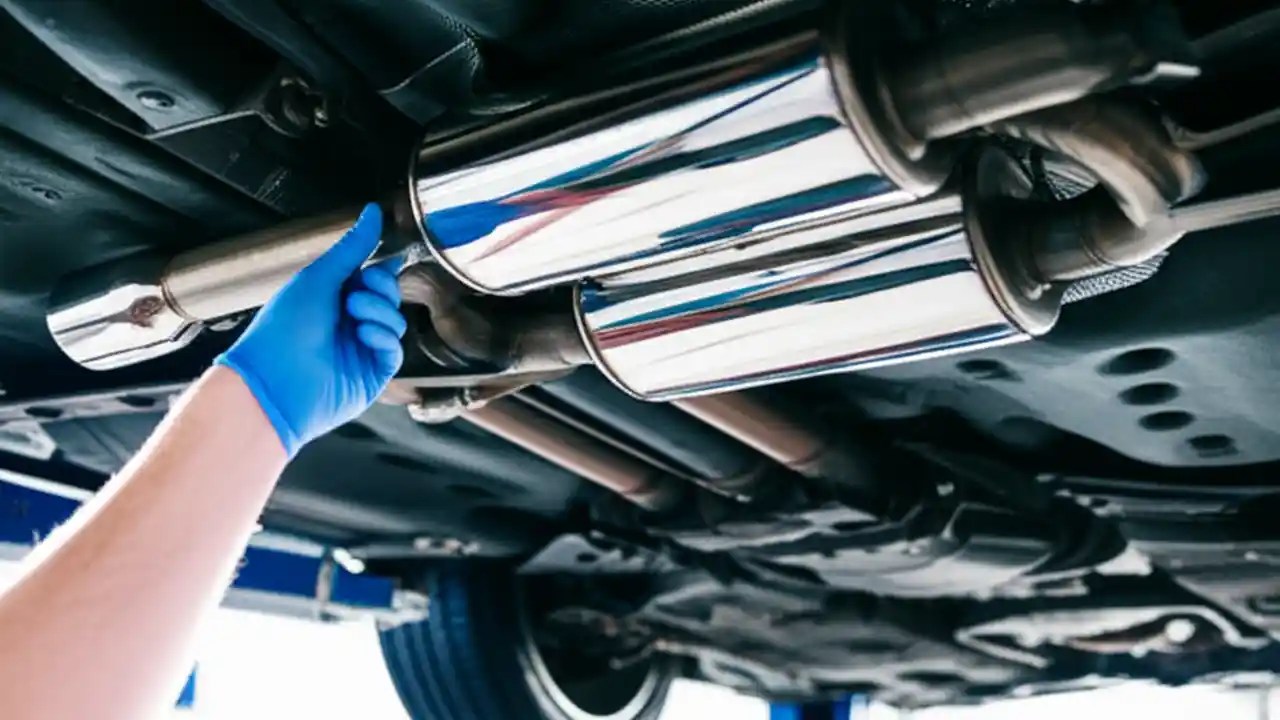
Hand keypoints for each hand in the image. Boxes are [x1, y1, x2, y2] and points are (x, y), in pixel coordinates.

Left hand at [216, 203, 406, 455]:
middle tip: (362, 286)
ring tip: (355, 313)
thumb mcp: (319, 278)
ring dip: (380, 311)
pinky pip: (395, 350)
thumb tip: (373, 212)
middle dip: (381, 287)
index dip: (382, 268)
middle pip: (389, 297)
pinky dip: (383, 337)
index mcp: (332, 299)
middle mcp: (349, 324)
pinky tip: (364, 334)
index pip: (371, 278)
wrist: (274, 381)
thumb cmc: (283, 329)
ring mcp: (362, 350)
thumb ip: (352, 247)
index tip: (387, 257)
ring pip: (395, 321)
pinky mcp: (373, 374)